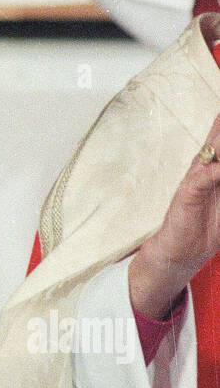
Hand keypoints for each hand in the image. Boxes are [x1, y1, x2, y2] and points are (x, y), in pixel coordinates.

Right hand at [129, 111, 219, 319]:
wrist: (173, 257)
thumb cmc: (198, 234)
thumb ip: (219, 186)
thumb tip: (218, 170)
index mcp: (212, 174)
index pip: (219, 148)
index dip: (219, 131)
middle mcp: (203, 173)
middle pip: (216, 144)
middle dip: (219, 130)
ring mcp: (194, 183)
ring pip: (210, 155)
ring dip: (218, 140)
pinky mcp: (186, 197)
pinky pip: (201, 180)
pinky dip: (212, 173)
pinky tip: (217, 168)